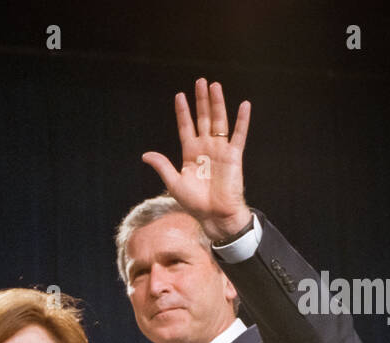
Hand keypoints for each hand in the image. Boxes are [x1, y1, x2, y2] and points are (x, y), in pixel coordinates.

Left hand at [141, 78, 251, 242]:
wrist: (215, 215)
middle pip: (203, 118)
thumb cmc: (195, 203)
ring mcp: (220, 150)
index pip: (185, 127)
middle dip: (201, 100)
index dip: (182, 112)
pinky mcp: (234, 155)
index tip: (179, 96)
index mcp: (190, 154)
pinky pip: (239, 134)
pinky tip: (244, 105)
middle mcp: (205, 148)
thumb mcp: (174, 183)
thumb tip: (145, 155)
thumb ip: (162, 166)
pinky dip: (242, 120)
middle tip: (200, 81)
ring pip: (218, 121)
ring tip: (214, 85)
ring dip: (217, 103)